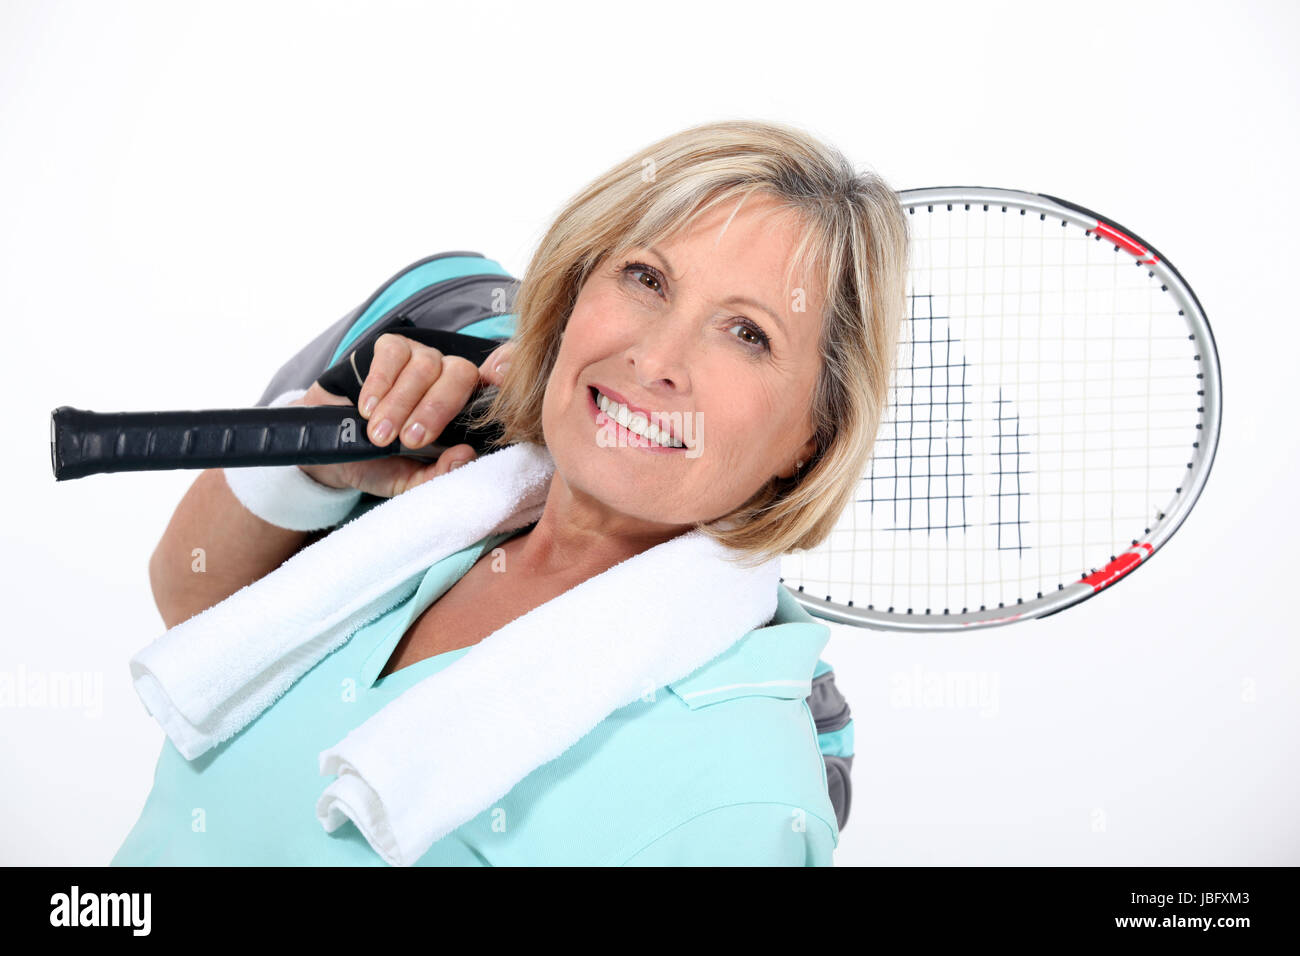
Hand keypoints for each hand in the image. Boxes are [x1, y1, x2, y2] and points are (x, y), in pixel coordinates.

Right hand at [290, 334, 513, 498]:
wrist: (332, 450)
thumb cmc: (381, 463)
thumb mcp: (409, 479)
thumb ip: (437, 474)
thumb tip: (465, 456)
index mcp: (465, 408)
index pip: (496, 383)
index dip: (503, 374)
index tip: (501, 378)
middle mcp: (448, 376)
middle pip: (459, 374)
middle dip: (434, 409)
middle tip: (409, 440)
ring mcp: (421, 357)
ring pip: (424, 366)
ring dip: (401, 403)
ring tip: (380, 434)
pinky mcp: (390, 347)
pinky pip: (393, 354)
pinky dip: (380, 382)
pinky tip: (367, 408)